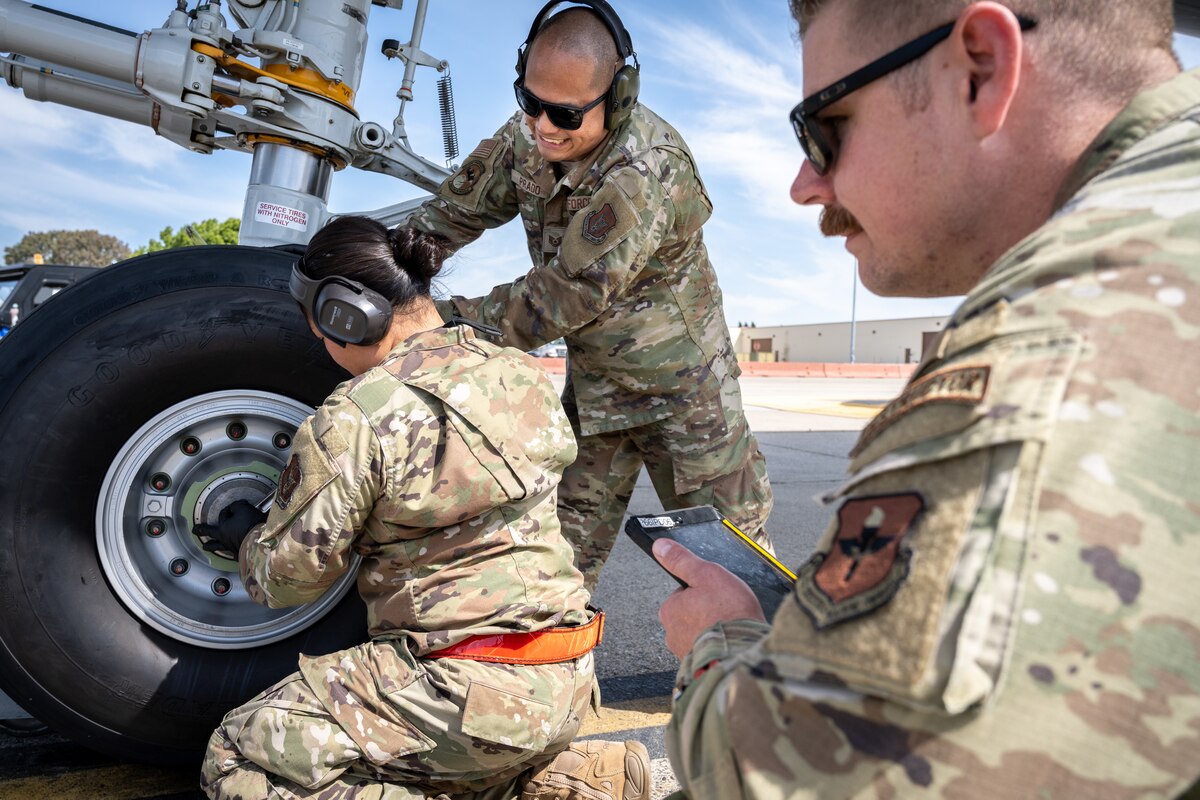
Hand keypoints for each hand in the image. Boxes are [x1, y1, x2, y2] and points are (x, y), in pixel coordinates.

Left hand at [192, 500, 266, 559]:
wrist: (261, 539)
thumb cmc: (252, 524)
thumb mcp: (244, 508)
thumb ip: (236, 506)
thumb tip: (234, 507)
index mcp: (224, 527)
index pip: (222, 515)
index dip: (227, 510)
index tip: (232, 508)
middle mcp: (225, 538)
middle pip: (211, 534)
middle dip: (202, 531)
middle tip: (196, 530)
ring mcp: (231, 547)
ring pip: (218, 547)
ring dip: (211, 546)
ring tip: (206, 547)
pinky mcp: (240, 555)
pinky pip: (233, 555)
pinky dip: (232, 554)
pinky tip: (231, 555)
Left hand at [655, 538, 765, 658]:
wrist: (743, 653)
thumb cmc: (727, 613)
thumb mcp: (706, 574)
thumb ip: (682, 560)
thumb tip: (660, 546)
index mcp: (670, 609)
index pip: (683, 594)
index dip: (703, 591)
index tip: (717, 595)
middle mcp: (672, 634)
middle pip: (691, 615)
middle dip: (707, 613)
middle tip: (727, 611)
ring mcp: (685, 653)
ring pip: (700, 635)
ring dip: (714, 632)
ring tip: (732, 628)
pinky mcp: (700, 668)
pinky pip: (709, 653)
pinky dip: (719, 648)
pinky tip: (732, 643)